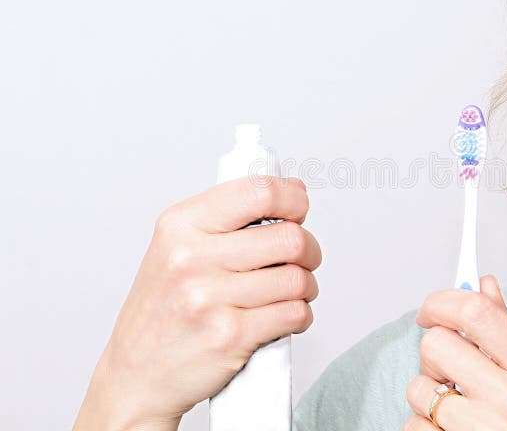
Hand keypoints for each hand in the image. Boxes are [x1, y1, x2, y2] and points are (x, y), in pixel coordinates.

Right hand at [77, 175, 320, 428]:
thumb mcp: (176, 247)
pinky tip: (285, 316)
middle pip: (289, 238)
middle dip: (309, 250)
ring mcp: (209, 298)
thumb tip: (292, 192)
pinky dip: (301, 315)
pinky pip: (294, 313)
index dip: (292, 200)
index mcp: (180, 225)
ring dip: (306, 287)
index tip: (298, 210)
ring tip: (293, 292)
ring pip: (297, 279)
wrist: (135, 375)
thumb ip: (228, 218)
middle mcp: (191, 257)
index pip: (257, 192)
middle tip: (304, 259)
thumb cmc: (164, 309)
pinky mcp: (229, 335)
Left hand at [404, 275, 506, 429]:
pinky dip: (424, 429)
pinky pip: (414, 427)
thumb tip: (482, 285)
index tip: (430, 310)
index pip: (476, 313)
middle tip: (451, 372)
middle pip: (436, 346)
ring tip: (459, 412)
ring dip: (429, 399)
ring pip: (419, 390)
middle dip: (434, 357)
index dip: (442, 302)